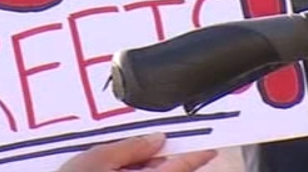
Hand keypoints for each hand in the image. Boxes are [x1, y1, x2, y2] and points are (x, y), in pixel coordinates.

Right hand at [57, 134, 217, 171]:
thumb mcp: (95, 160)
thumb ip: (129, 148)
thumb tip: (155, 139)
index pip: (180, 166)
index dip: (197, 152)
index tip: (211, 143)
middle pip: (163, 170)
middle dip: (154, 157)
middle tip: (134, 146)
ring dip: (138, 165)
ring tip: (105, 163)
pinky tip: (104, 168)